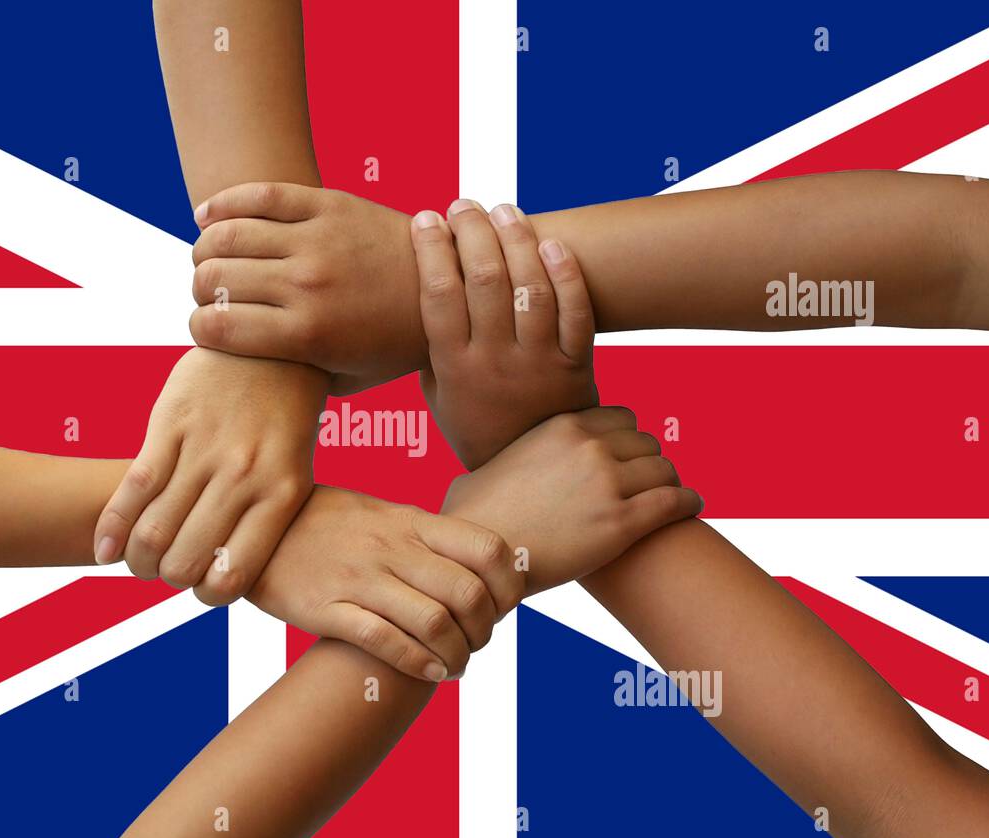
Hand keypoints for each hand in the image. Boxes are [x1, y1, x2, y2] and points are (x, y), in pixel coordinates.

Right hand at [93, 347, 326, 603]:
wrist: (276, 345)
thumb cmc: (286, 421)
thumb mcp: (292, 473)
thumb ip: (261, 519)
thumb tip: (221, 575)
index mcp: (281, 497)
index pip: (231, 576)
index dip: (206, 595)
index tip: (200, 585)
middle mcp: (244, 477)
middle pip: (184, 561)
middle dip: (167, 578)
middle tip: (164, 570)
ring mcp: (206, 450)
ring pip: (153, 531)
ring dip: (137, 559)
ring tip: (137, 560)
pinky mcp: (172, 424)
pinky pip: (133, 488)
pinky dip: (111, 527)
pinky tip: (104, 549)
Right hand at [188, 182, 424, 393]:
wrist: (448, 285)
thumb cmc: (392, 342)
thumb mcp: (345, 379)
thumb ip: (294, 377)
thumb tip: (245, 372)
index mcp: (307, 334)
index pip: (213, 328)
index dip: (198, 330)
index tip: (207, 329)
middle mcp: (306, 285)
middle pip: (210, 280)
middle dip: (198, 291)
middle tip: (209, 295)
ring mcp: (316, 240)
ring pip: (225, 236)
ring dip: (204, 249)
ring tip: (211, 259)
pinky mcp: (327, 203)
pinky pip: (257, 195)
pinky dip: (221, 204)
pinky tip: (208, 217)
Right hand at [248, 486, 524, 680]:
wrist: (252, 525)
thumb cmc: (323, 522)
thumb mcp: (381, 513)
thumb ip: (424, 536)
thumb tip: (474, 566)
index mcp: (411, 521)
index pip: (487, 548)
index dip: (508, 587)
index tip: (501, 608)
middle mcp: (392, 547)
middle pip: (468, 594)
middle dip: (484, 632)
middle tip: (475, 645)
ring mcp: (359, 577)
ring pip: (433, 622)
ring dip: (456, 656)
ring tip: (453, 667)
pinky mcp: (326, 607)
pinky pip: (384, 640)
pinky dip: (417, 663)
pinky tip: (429, 673)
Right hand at [413, 200, 596, 469]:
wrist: (533, 480)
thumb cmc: (477, 426)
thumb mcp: (439, 395)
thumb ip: (428, 347)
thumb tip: (411, 287)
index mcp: (454, 369)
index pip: (438, 295)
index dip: (431, 250)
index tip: (424, 217)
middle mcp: (496, 364)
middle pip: (485, 281)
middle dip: (472, 232)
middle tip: (463, 205)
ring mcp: (539, 365)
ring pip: (531, 288)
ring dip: (517, 239)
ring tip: (503, 211)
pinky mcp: (577, 368)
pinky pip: (576, 313)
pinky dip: (567, 274)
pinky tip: (552, 244)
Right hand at [443, 408, 702, 594]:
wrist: (478, 558)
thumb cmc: (474, 520)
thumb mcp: (491, 466)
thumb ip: (515, 455)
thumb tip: (497, 468)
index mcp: (561, 427)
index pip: (621, 419)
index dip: (629, 439)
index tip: (630, 457)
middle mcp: (588, 448)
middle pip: (647, 442)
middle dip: (650, 462)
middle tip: (650, 483)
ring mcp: (607, 484)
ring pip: (664, 469)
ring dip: (669, 482)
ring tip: (671, 496)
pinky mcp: (621, 523)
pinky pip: (673, 502)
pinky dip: (688, 502)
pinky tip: (692, 506)